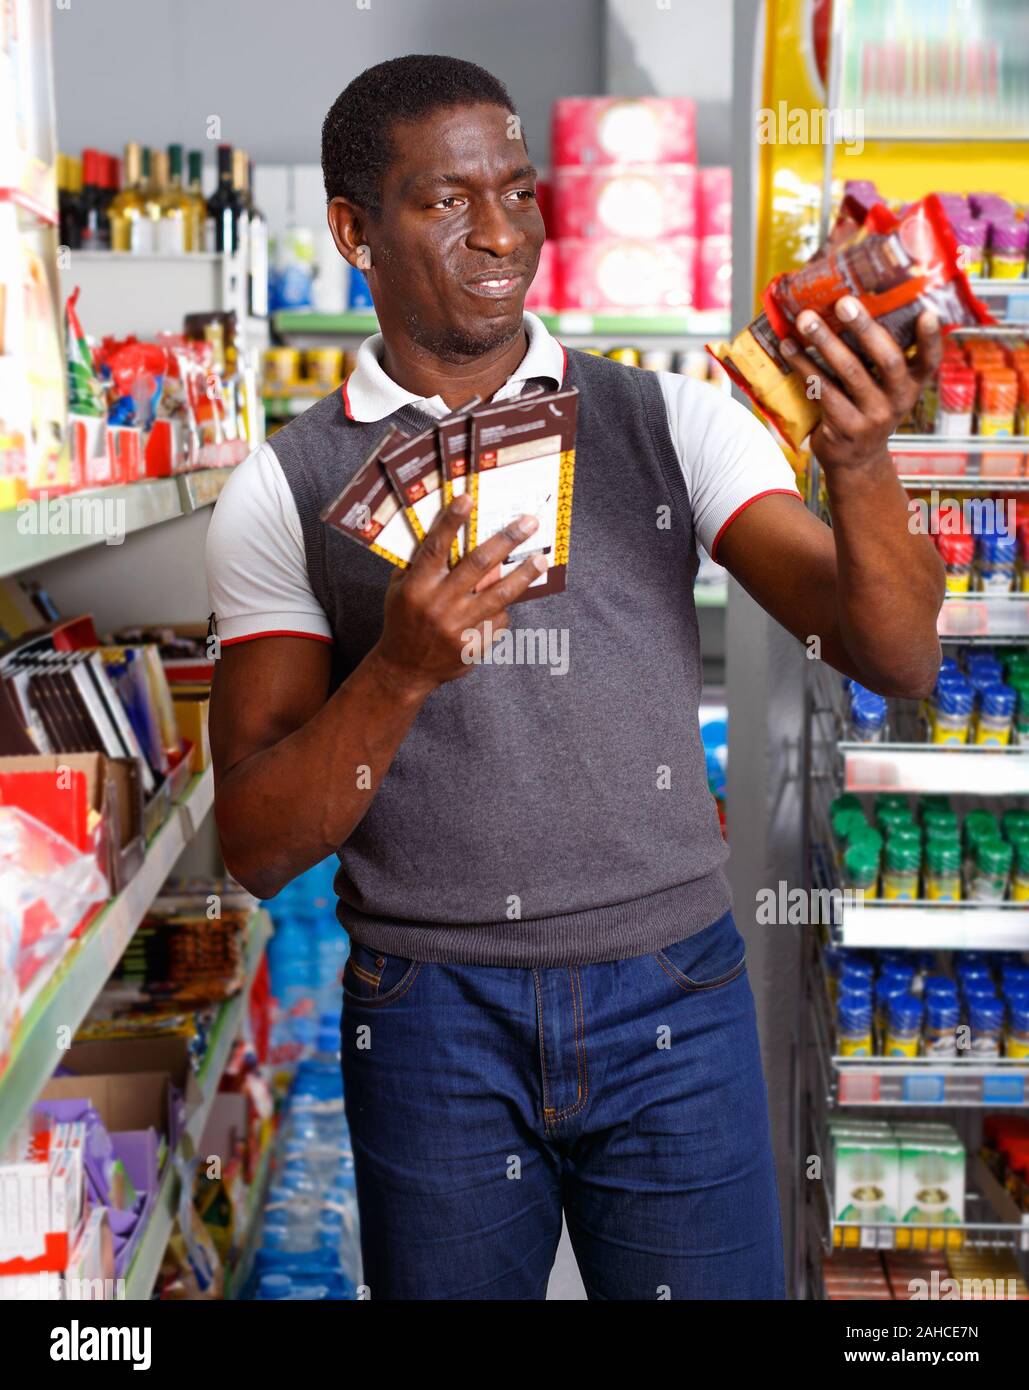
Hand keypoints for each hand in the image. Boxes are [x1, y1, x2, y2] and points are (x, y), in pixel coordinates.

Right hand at [369, 493, 544, 696]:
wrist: (404, 669)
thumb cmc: (402, 621)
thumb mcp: (399, 590)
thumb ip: (418, 565)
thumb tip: (444, 534)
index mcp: (418, 586)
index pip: (436, 548)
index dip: (452, 522)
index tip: (469, 498)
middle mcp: (439, 604)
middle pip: (478, 565)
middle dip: (506, 540)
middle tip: (529, 522)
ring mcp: (459, 626)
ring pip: (499, 594)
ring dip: (523, 574)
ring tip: (540, 558)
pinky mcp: (473, 645)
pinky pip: (497, 620)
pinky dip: (502, 610)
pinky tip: (504, 605)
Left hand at [780, 295, 942, 469]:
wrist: (856, 461)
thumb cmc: (867, 410)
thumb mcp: (884, 389)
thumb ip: (879, 357)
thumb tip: (852, 306)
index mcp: (912, 385)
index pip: (929, 360)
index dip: (931, 338)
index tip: (928, 313)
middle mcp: (898, 400)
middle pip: (887, 359)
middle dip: (864, 327)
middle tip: (844, 302)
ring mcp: (873, 416)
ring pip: (849, 372)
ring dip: (825, 342)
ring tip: (805, 320)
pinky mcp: (846, 427)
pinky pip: (823, 390)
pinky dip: (804, 366)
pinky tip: (789, 348)